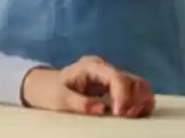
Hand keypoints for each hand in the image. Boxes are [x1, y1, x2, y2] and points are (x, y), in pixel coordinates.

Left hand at [21, 56, 154, 117]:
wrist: (43, 87)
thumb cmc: (49, 91)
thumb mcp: (59, 98)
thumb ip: (79, 103)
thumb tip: (102, 110)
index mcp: (92, 66)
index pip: (117, 77)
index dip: (123, 96)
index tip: (118, 115)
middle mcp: (106, 69)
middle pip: (135, 80)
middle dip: (134, 101)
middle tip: (123, 118)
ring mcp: (112, 78)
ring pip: (140, 87)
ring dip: (140, 103)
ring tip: (127, 118)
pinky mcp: (117, 89)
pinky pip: (137, 95)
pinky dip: (140, 106)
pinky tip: (130, 116)